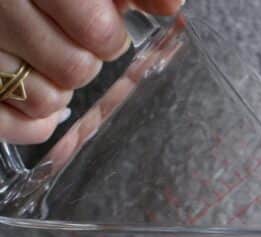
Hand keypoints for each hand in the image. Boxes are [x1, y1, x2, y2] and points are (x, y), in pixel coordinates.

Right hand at [0, 0, 183, 143]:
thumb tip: (170, 6)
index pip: (96, 30)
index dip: (108, 35)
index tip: (102, 25)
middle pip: (75, 69)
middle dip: (85, 59)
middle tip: (72, 41)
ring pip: (44, 100)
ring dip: (58, 88)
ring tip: (47, 61)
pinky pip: (15, 125)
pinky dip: (36, 123)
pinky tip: (41, 98)